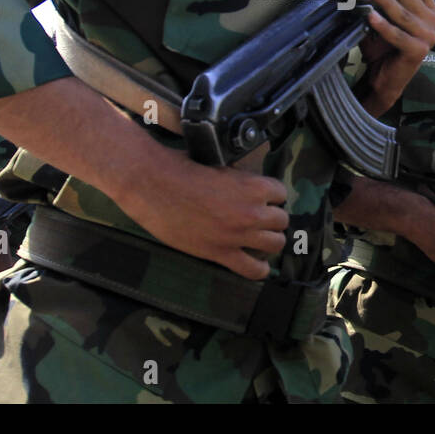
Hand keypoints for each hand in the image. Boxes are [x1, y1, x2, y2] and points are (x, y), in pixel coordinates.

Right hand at [121, 156, 289, 280]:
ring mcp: (237, 235)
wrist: (152, 183)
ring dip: (269, 240)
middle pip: (282, 221)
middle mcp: (251, 212)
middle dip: (272, 218)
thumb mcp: (219, 164)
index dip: (272, 196)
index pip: (281, 193)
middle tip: (261, 219)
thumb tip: (245, 184)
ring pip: (275, 244)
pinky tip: (257, 264)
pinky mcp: (219, 253)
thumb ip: (238, 178)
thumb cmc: (180, 167)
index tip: (265, 199)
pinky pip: (252, 269)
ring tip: (260, 239)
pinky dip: (258, 269)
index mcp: (252, 186)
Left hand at [357, 0, 434, 116]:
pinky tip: (369, 15)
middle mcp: (434, 22)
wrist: (385, 78)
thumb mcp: (384, 17)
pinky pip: (397, 34)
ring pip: (403, 13)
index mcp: (428, 9)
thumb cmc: (383, 46)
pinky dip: (382, 25)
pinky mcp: (419, 51)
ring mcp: (429, 37)